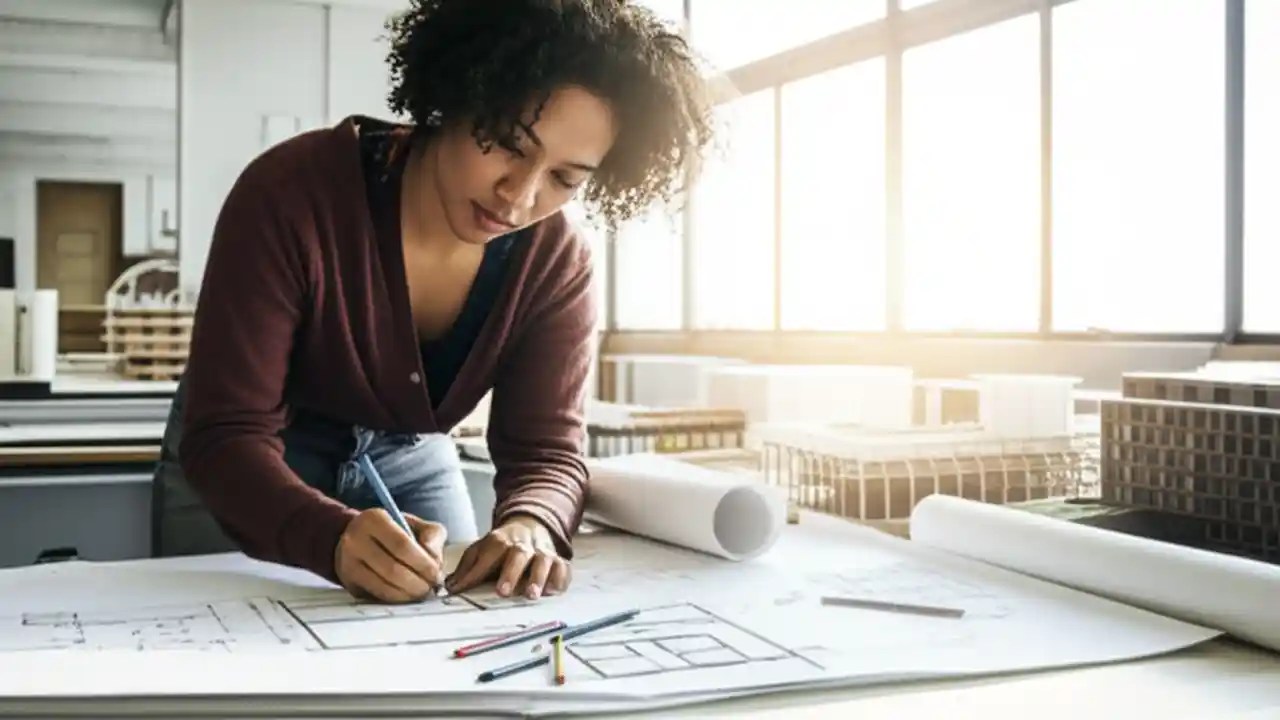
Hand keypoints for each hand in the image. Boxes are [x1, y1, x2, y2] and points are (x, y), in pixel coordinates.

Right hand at [334, 509, 446, 602]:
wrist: (362, 539)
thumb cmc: (395, 532)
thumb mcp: (416, 525)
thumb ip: (432, 536)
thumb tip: (435, 560)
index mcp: (374, 519)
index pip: (402, 545)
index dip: (423, 564)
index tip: (437, 574)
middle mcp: (355, 539)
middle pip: (392, 569)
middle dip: (418, 583)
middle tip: (432, 588)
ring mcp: (348, 562)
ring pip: (384, 585)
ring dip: (408, 594)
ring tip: (422, 593)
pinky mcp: (348, 581)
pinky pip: (376, 594)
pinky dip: (396, 599)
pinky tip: (407, 596)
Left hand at [446, 515, 569, 599]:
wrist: (531, 525)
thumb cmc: (501, 547)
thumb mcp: (481, 550)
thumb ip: (467, 568)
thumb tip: (450, 587)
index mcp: (501, 540)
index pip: (487, 554)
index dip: (475, 572)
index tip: (463, 589)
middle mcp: (523, 544)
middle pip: (519, 554)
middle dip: (511, 572)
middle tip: (503, 592)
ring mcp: (542, 551)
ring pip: (544, 560)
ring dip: (538, 577)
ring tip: (532, 595)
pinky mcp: (558, 560)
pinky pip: (563, 567)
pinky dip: (560, 578)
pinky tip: (553, 592)